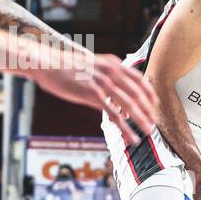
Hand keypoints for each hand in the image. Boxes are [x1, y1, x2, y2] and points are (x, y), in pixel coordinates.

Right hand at [31, 53, 156, 145]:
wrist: (46, 62)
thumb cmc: (64, 66)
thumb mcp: (90, 66)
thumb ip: (104, 79)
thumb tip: (112, 96)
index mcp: (112, 63)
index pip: (139, 79)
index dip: (150, 94)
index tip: (154, 106)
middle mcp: (111, 71)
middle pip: (139, 93)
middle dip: (149, 110)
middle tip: (154, 122)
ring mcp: (103, 82)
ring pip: (130, 105)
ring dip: (142, 120)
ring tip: (148, 131)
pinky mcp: (93, 94)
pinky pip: (114, 114)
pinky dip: (125, 127)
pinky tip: (131, 137)